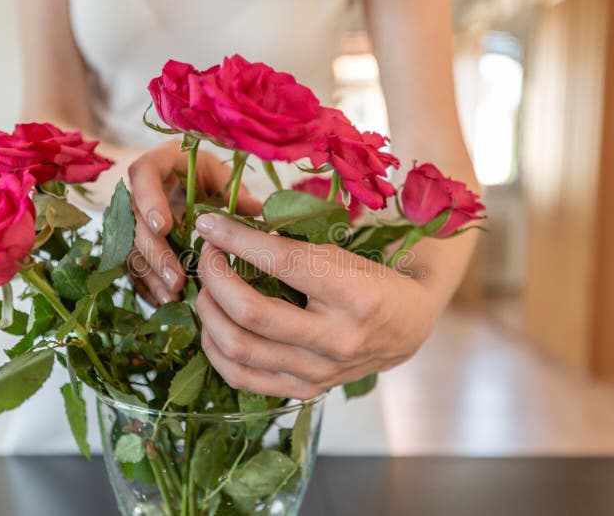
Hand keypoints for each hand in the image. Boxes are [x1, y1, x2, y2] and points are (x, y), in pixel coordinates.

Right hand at [127, 141, 261, 305]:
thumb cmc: (210, 176)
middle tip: (176, 277)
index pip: (144, 175)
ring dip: (152, 275)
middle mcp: (141, 191)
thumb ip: (236, 194)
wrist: (193, 182)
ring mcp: (136, 219)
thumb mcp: (225, 179)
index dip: (149, 200)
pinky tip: (167, 301)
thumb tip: (257, 209)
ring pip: (133, 248)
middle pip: (135, 221)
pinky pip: (137, 267)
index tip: (164, 226)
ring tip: (173, 296)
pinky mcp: (139, 243)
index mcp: (160, 164)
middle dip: (155, 252)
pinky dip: (151, 285)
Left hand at [194, 213, 438, 399]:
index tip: (210, 223)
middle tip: (207, 254)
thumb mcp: (344, 255)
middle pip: (250, 312)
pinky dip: (216, 348)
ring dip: (209, 312)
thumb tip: (232, 232)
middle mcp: (337, 341)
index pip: (281, 262)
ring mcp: (319, 373)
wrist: (406, 330)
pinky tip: (213, 325)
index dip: (236, 239)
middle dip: (215, 276)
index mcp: (355, 297)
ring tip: (207, 288)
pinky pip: (241, 377)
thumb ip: (294, 247)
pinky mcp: (305, 391)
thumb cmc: (374, 284)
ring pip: (238, 348)